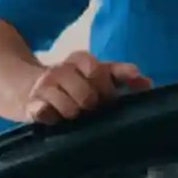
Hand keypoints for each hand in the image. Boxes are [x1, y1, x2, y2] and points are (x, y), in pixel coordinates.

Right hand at [24, 50, 151, 123]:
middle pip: (88, 93)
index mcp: (80, 60)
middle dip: (94, 105)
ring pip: (70, 107)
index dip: (108, 86)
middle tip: (94, 109)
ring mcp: (45, 86)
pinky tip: (54, 118)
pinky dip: (52, 117)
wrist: (29, 88)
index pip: (99, 70)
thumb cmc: (73, 84)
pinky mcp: (31, 104)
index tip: (113, 96)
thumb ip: (121, 75)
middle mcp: (62, 69)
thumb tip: (147, 83)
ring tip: (75, 115)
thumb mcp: (97, 74)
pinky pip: (44, 113)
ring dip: (76, 114)